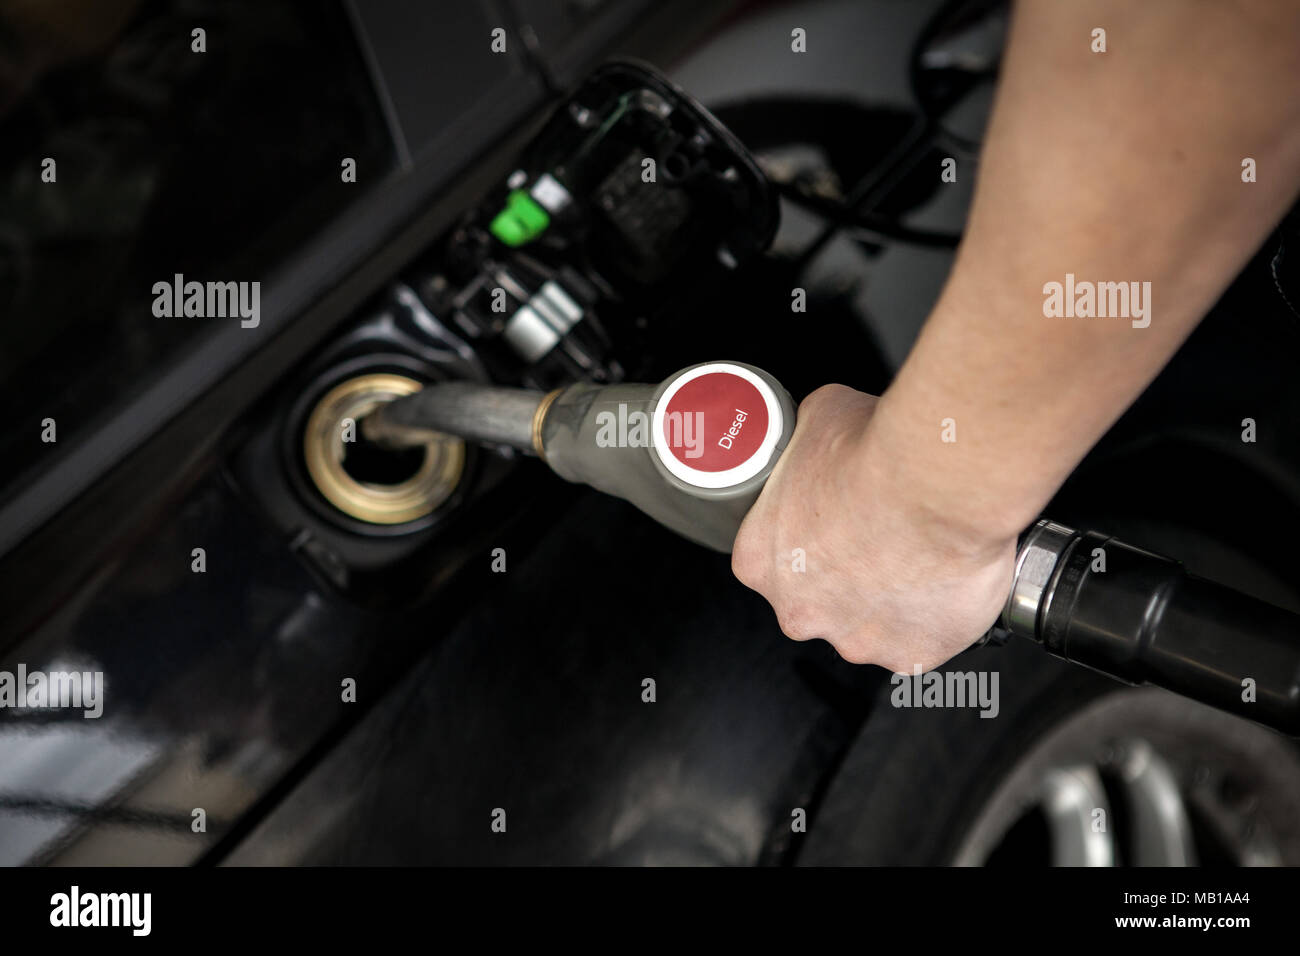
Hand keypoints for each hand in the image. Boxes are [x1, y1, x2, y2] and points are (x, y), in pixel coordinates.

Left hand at [731, 384, 1017, 671]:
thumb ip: (806, 442)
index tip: (835, 524)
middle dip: (846, 577)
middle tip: (881, 539)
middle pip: (816, 602)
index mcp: (760, 562)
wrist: (935, 482)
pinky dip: (936, 619)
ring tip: (921, 555)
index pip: (772, 561)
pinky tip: (946, 582)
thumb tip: (815, 430)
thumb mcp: (818, 418)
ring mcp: (855, 639)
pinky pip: (921, 642)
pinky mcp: (911, 655)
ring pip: (870, 625)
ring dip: (891, 600)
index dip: (807, 541)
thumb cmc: (873, 453)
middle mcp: (799, 610)